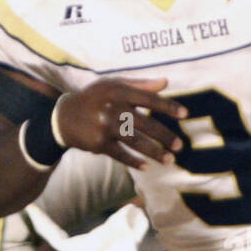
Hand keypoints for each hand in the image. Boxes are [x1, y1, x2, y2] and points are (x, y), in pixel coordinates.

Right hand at [55, 77, 186, 168]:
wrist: (65, 116)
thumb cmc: (95, 98)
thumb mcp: (113, 85)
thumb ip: (140, 84)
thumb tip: (166, 83)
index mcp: (117, 91)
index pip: (148, 98)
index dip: (167, 106)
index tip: (185, 114)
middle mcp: (111, 108)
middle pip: (144, 123)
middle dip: (164, 135)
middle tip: (179, 145)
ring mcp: (105, 127)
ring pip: (135, 141)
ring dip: (154, 152)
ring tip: (169, 160)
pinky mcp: (99, 144)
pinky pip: (121, 154)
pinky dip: (134, 161)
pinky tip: (147, 167)